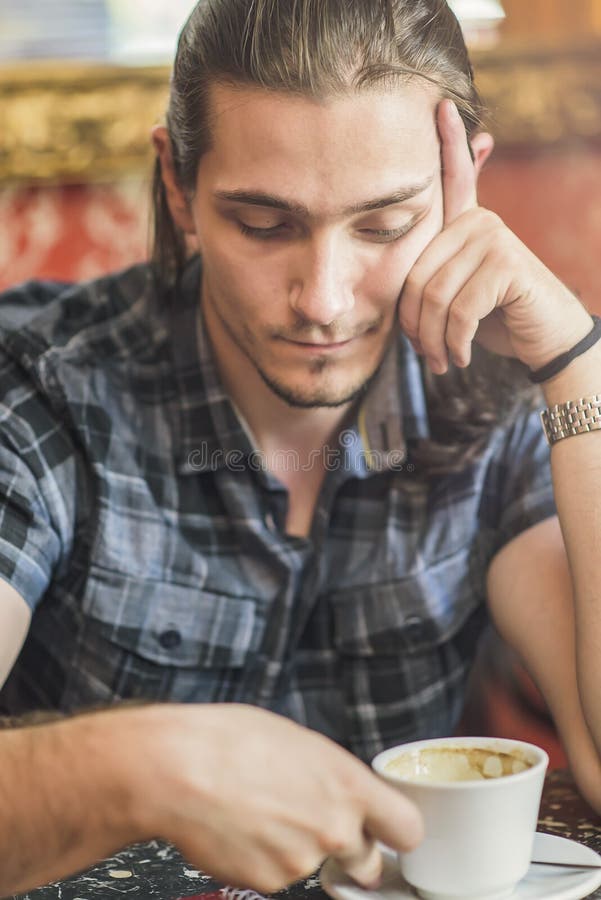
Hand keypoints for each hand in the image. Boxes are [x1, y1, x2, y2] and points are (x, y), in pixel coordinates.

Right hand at [129, 704, 422, 892]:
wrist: (176, 770)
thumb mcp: (296, 740)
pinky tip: (242, 827)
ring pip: (315, 865)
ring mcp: (302, 862)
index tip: (387, 828)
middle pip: (368, 861)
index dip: (397, 830)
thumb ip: (330, 774)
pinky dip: (264, 857)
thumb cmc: (229, 741)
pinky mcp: (268, 882)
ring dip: (298, 847)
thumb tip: (335, 789)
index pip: (408, 828)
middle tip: (315, 822)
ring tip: (260, 811)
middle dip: (350, 849)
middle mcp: (334, 829)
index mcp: (348, 785)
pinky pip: (277, 874)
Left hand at [399, 99, 591, 374]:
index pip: (452, 181)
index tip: (440, 106)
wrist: (546, 341)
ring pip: (436, 296)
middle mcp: (479, 221)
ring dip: (434, 341)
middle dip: (415, 325)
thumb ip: (434, 279)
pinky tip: (461, 358)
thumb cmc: (494, 319)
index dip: (446, 143)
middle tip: (425, 355)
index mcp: (465, 222)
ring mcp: (494, 238)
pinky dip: (455, 343)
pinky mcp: (507, 264)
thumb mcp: (458, 294)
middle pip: (417, 274)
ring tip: (441, 361)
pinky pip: (460, 309)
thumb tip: (403, 295)